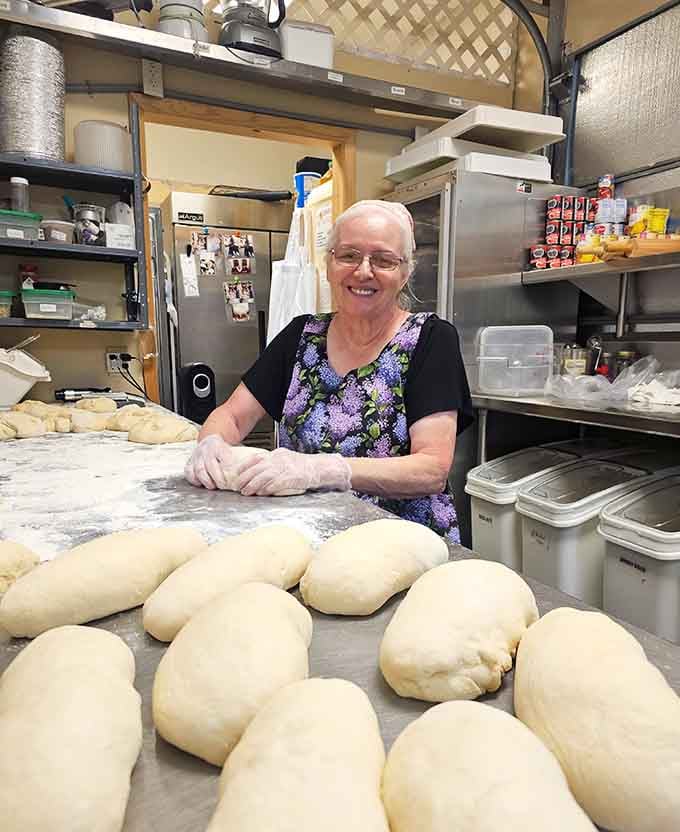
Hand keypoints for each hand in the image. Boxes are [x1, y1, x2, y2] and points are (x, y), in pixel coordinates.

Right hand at [184, 434, 233, 489]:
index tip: (234, 475)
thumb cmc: (221, 450)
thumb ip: (235, 459)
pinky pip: (189, 472)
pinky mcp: (189, 462)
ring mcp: (196, 456)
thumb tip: (243, 472)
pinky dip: (194, 480)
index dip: (228, 465)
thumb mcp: (229, 449)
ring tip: (212, 486)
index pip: (223, 454)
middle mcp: (206, 450)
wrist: (207, 442)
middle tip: (223, 486)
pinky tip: (201, 484)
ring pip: (199, 470)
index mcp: (217, 445)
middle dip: (218, 478)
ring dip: (206, 481)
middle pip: (211, 465)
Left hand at [236, 448, 351, 496]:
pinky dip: (267, 489)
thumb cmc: (304, 466)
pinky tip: (261, 493)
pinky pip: (276, 483)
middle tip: (238, 487)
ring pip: (264, 476)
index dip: (244, 467)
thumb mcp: (286, 459)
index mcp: (276, 454)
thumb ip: (273, 463)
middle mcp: (279, 459)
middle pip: (257, 468)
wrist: (321, 468)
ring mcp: (285, 468)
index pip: (255, 458)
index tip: (236, 474)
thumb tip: (259, 472)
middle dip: (245, 478)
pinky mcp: (292, 477)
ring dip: (253, 485)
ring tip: (246, 492)